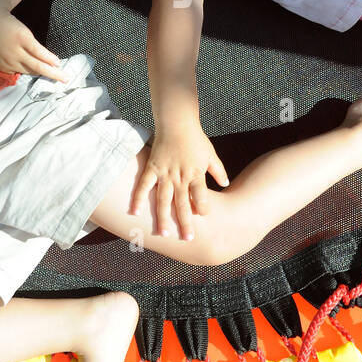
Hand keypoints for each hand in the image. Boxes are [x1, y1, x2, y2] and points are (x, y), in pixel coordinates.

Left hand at [0, 0, 69, 81]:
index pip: (23, 73)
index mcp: (2, 66)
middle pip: (34, 71)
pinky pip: (38, 51)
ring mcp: (16, 51)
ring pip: (38, 65)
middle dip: (50, 77)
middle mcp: (9, 62)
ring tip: (65, 76)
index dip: (38, 75)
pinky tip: (57, 62)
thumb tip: (18, 63)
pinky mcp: (22, 39)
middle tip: (64, 81)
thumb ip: (4, 58)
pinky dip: (49, 58)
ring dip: (54, 72)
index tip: (49, 79)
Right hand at [131, 124, 227, 241]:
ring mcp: (165, 173)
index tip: (204, 216)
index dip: (203, 206)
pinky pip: (144, 186)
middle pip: (183, 203)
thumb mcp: (211, 154)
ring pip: (164, 199)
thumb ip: (218, 170)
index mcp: (196, 173)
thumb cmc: (195, 139)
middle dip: (185, 222)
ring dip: (163, 218)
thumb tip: (226, 184)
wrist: (176, 122)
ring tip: (163, 234)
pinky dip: (139, 199)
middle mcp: (180, 176)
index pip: (201, 194)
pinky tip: (134, 213)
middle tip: (187, 239)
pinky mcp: (152, 168)